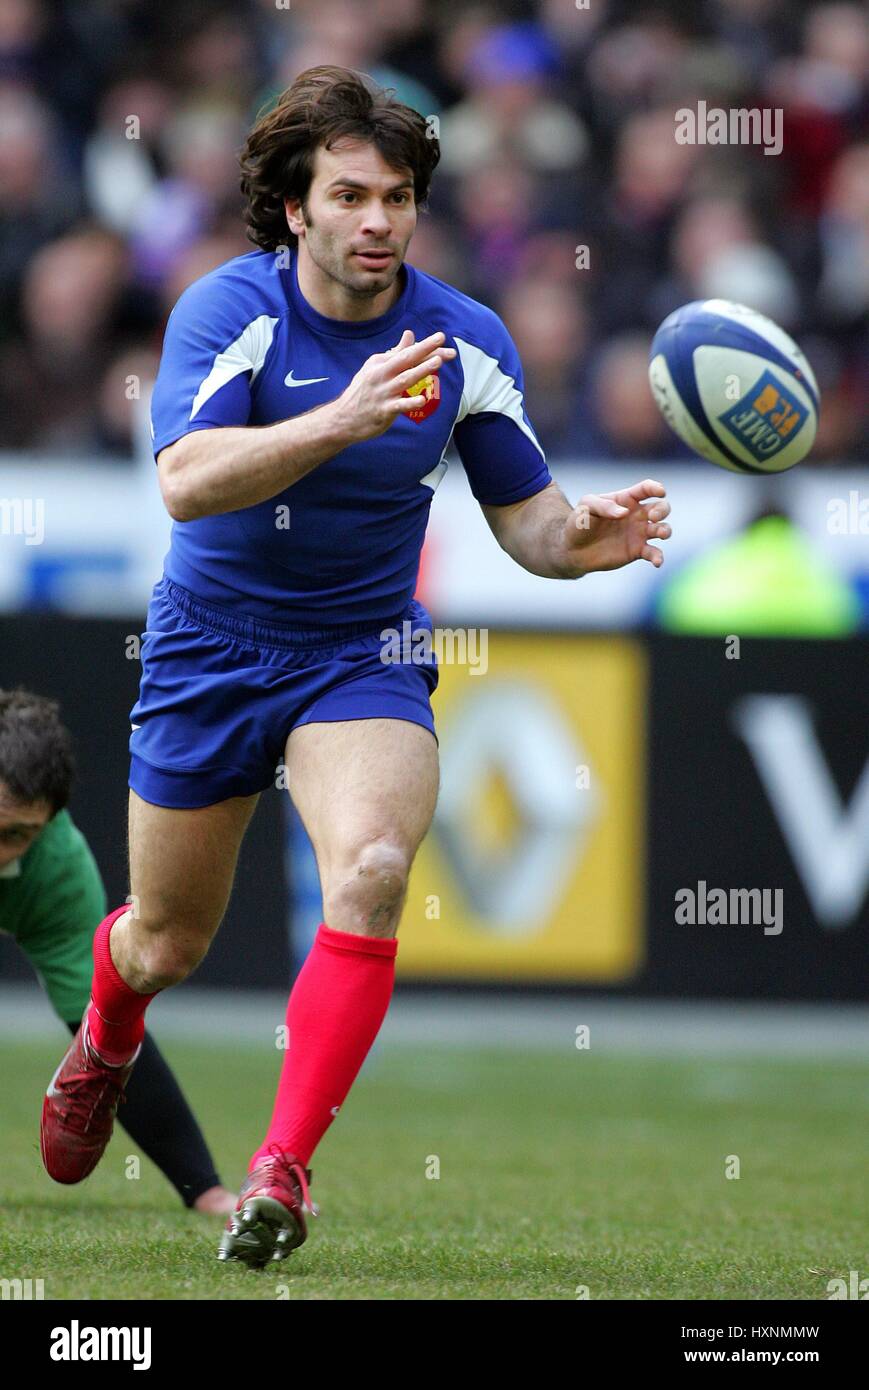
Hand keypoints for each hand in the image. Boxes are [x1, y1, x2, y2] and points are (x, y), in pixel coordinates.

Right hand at [333, 329, 455, 443]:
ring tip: (437, 362)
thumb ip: (395, 353)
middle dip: (424, 348)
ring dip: (421, 370)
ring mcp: (382, 392)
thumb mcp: (375, 368)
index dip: (426, 346)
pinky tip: (422, 400)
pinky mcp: (382, 410)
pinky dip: (410, 403)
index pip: (407, 353)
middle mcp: (381, 374)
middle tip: (440, 339)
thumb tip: (410, 334)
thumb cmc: (363, 392)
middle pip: (405, 359)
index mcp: (381, 363)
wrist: (342, 418)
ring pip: (404, 379)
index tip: (442, 337)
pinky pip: (398, 406)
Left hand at [559, 478, 671, 575]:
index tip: (660, 491)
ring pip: (663, 529)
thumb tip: (624, 512)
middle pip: (661, 507)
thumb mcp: (586, 506)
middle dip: (662, 510)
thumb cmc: (579, 523)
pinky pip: (654, 553)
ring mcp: (639, 533)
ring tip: (659, 533)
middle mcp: (637, 515)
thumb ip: (604, 505)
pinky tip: (657, 562)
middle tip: (652, 516)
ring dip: (665, 530)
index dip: (656, 488)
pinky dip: (659, 557)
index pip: (646, 489)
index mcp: (626, 499)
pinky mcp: (637, 551)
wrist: (573, 549)